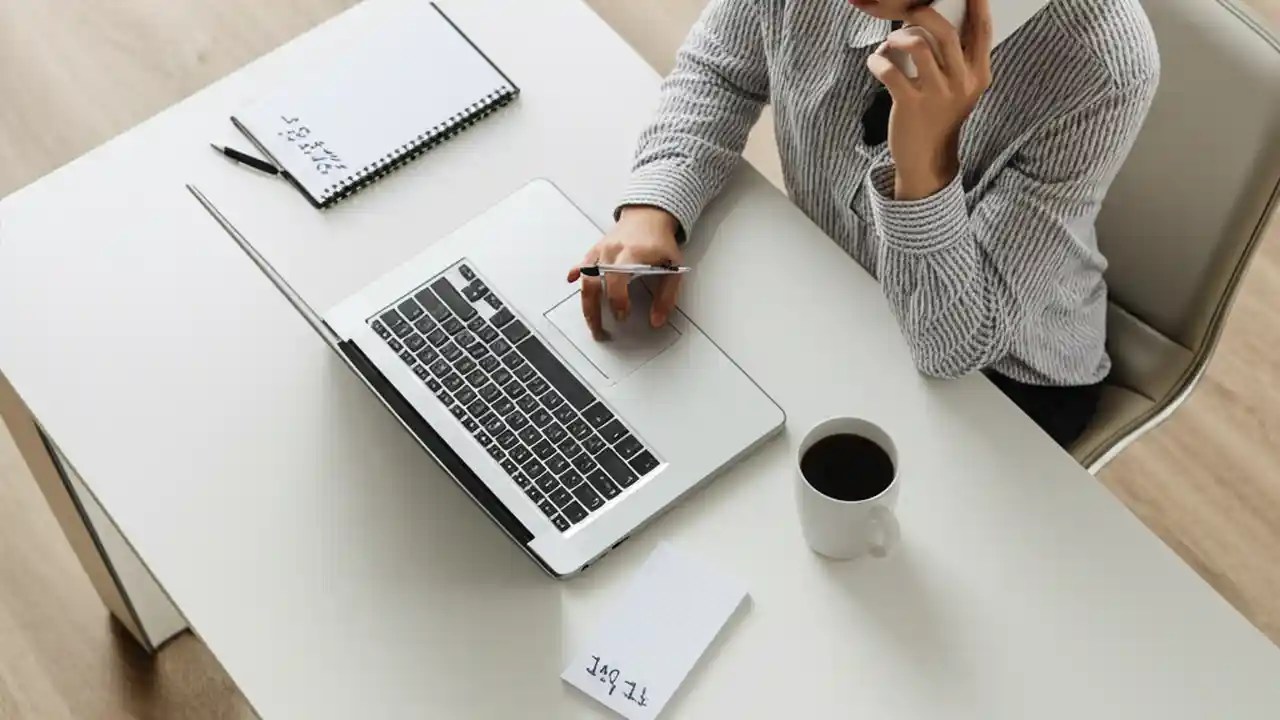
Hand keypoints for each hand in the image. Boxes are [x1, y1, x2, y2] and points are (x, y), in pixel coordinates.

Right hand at [566, 205, 682, 339]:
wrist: (650, 215)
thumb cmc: (661, 241)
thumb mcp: (673, 267)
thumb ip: (667, 295)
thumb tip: (657, 321)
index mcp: (631, 253)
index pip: (617, 280)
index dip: (618, 301)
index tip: (622, 316)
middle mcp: (611, 251)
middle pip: (594, 282)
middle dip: (594, 310)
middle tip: (599, 331)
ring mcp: (601, 250)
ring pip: (585, 278)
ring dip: (585, 302)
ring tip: (590, 321)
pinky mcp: (595, 249)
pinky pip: (581, 263)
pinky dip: (575, 273)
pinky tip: (570, 281)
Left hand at [866, 0, 993, 199]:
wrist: (928, 158)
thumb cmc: (940, 116)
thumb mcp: (960, 89)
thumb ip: (958, 60)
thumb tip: (938, 21)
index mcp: (978, 75)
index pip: (982, 31)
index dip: (976, 4)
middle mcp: (961, 83)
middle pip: (945, 31)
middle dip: (923, 14)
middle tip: (909, 14)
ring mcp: (936, 95)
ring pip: (917, 45)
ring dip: (897, 37)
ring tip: (889, 43)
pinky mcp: (910, 105)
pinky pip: (890, 69)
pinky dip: (877, 60)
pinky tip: (875, 63)